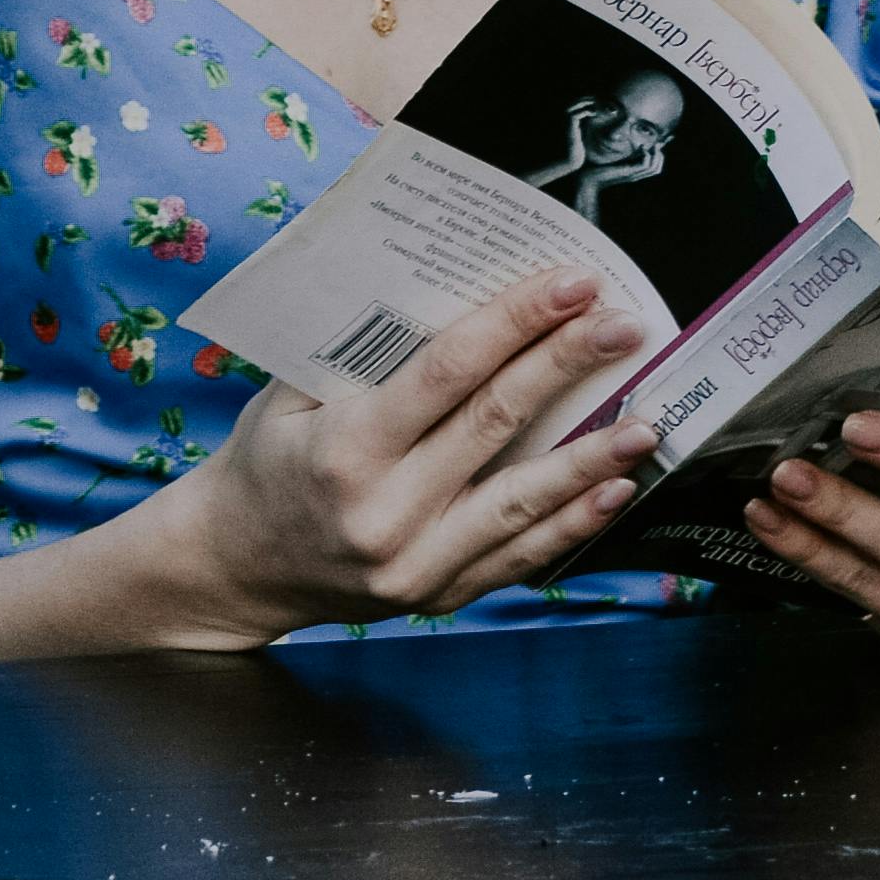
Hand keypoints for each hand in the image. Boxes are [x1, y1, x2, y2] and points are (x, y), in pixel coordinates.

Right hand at [167, 269, 651, 640]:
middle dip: (567, 366)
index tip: (571, 284)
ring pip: (522, 503)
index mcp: (345, 448)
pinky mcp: (437, 596)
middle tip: (625, 325)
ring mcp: (415, 564)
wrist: (233, 566)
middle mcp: (385, 513)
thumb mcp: (290, 394)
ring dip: (590, 458)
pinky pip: (518, 557)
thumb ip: (365, 353)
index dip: (517, 323)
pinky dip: (571, 523)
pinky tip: (614, 490)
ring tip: (645, 420)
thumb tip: (461, 290)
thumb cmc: (265, 461)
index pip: (449, 371)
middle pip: (497, 425)